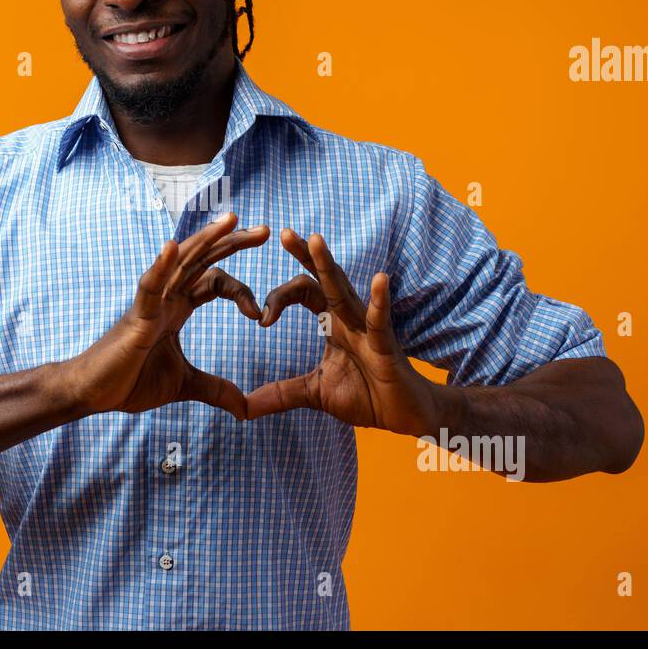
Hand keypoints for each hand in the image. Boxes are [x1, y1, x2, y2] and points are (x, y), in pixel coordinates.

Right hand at [64, 212, 268, 419]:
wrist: (93, 394)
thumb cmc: (130, 381)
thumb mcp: (184, 385)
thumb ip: (215, 390)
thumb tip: (245, 410)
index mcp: (178, 307)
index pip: (215, 282)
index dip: (242, 290)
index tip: (263, 315)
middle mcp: (167, 297)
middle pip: (204, 260)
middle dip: (234, 243)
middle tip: (267, 231)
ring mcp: (151, 303)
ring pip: (182, 262)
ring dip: (207, 239)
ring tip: (232, 220)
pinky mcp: (136, 316)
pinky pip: (149, 286)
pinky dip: (161, 265)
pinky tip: (173, 246)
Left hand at [244, 228, 438, 434]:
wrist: (405, 416)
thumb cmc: (366, 396)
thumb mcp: (315, 394)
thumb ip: (280, 394)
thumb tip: (242, 409)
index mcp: (331, 323)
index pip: (303, 291)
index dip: (279, 299)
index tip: (261, 319)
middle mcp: (348, 318)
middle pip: (323, 279)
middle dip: (305, 255)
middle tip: (284, 232)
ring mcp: (368, 329)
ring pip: (345, 291)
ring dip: (328, 266)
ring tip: (315, 239)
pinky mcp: (386, 346)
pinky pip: (380, 320)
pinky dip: (379, 300)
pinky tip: (380, 279)